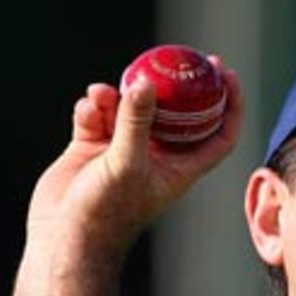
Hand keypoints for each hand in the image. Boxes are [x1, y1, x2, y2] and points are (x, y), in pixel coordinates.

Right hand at [25, 55, 243, 258]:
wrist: (66, 238)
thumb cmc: (106, 211)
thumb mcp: (126, 162)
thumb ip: (136, 122)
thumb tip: (146, 83)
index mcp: (181, 168)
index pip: (218, 134)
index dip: (229, 104)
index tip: (226, 73)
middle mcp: (157, 158)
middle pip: (175, 114)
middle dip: (173, 85)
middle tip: (170, 57)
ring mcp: (124, 152)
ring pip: (130, 110)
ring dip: (118, 96)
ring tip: (102, 93)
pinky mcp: (93, 149)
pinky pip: (98, 116)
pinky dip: (92, 107)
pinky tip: (86, 107)